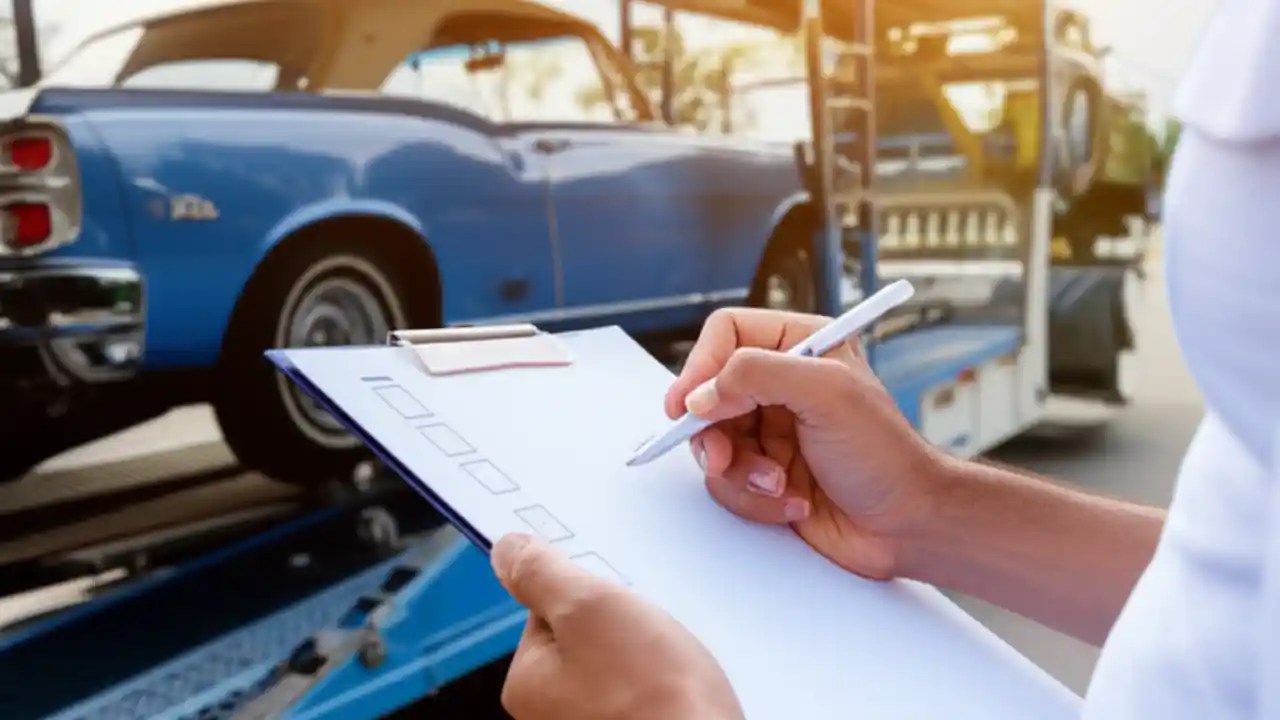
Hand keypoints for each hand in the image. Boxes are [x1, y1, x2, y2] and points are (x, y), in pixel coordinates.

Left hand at [492, 533, 743, 719]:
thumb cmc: (650, 694)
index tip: (617, 592)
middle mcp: (557, 711)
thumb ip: (542, 573)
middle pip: (589, 634)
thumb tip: (508, 549)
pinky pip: (651, 686)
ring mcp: (600, 719)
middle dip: (625, 619)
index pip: (550, 608)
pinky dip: (670, 675)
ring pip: (625, 658)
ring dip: (653, 646)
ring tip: (676, 655)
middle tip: (652, 625)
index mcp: (529, 684)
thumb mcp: (587, 609)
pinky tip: (686, 677)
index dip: (588, 590)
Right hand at [664, 307, 945, 579]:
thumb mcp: (827, 395)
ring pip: (712, 442)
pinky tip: (792, 502)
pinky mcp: (765, 472)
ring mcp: (771, 430)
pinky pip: (727, 481)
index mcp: (801, 345)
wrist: (907, 525)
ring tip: (779, 484)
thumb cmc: (885, 455)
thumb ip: (758, 375)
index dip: (701, 367)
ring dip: (740, 471)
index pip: (726, 334)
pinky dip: (753, 498)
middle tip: (723, 457)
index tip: (687, 405)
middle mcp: (781, 384)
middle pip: (708, 393)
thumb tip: (701, 395)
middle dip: (714, 433)